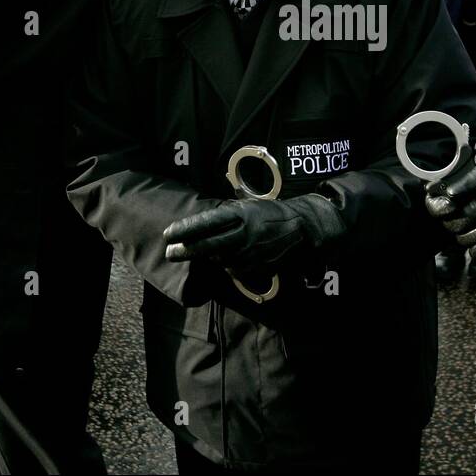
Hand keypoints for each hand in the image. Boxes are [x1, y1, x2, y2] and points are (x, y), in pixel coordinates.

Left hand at [163, 193, 345, 270]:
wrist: (306, 229)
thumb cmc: (275, 213)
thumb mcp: (252, 205)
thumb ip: (229, 214)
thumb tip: (203, 222)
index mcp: (243, 215)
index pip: (208, 223)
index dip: (186, 229)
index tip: (169, 233)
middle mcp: (246, 234)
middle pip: (208, 245)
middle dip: (186, 250)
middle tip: (169, 252)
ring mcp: (252, 253)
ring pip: (220, 259)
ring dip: (211, 256)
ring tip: (208, 249)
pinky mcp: (258, 268)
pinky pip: (235, 269)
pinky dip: (230, 264)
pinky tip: (234, 257)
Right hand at [425, 154, 475, 260]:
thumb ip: (471, 181)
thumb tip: (451, 194)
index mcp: (452, 192)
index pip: (433, 207)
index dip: (440, 209)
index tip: (452, 204)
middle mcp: (457, 212)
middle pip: (450, 226)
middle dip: (469, 217)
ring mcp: (471, 227)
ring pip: (462, 241)